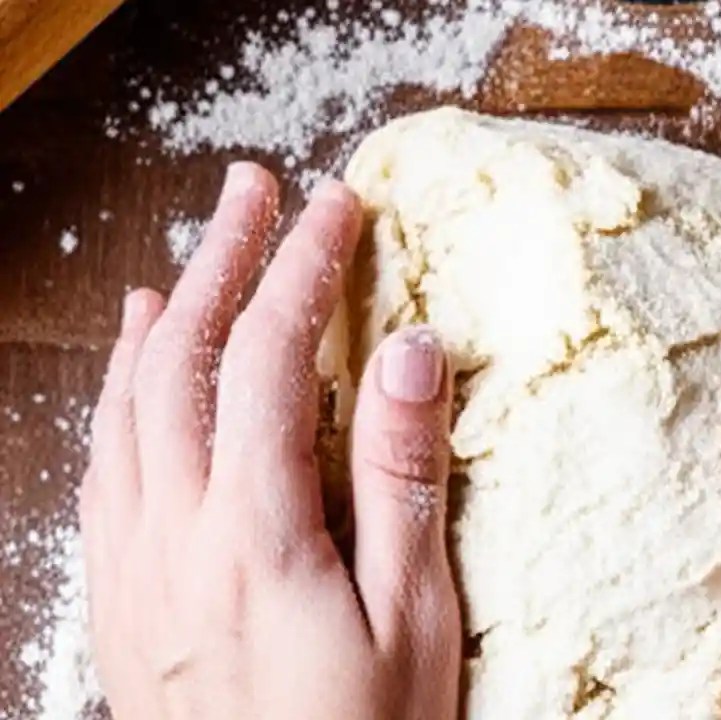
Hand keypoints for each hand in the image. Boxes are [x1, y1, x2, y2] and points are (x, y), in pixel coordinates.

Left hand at [81, 162, 460, 719]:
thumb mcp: (412, 616)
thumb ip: (402, 477)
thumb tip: (407, 350)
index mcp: (254, 531)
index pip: (268, 357)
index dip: (303, 269)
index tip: (338, 207)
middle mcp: (173, 533)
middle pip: (182, 359)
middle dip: (225, 260)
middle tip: (257, 191)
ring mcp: (133, 566)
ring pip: (127, 406)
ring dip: (164, 318)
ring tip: (194, 261)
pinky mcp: (119, 597)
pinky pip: (104, 467)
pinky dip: (122, 397)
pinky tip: (138, 378)